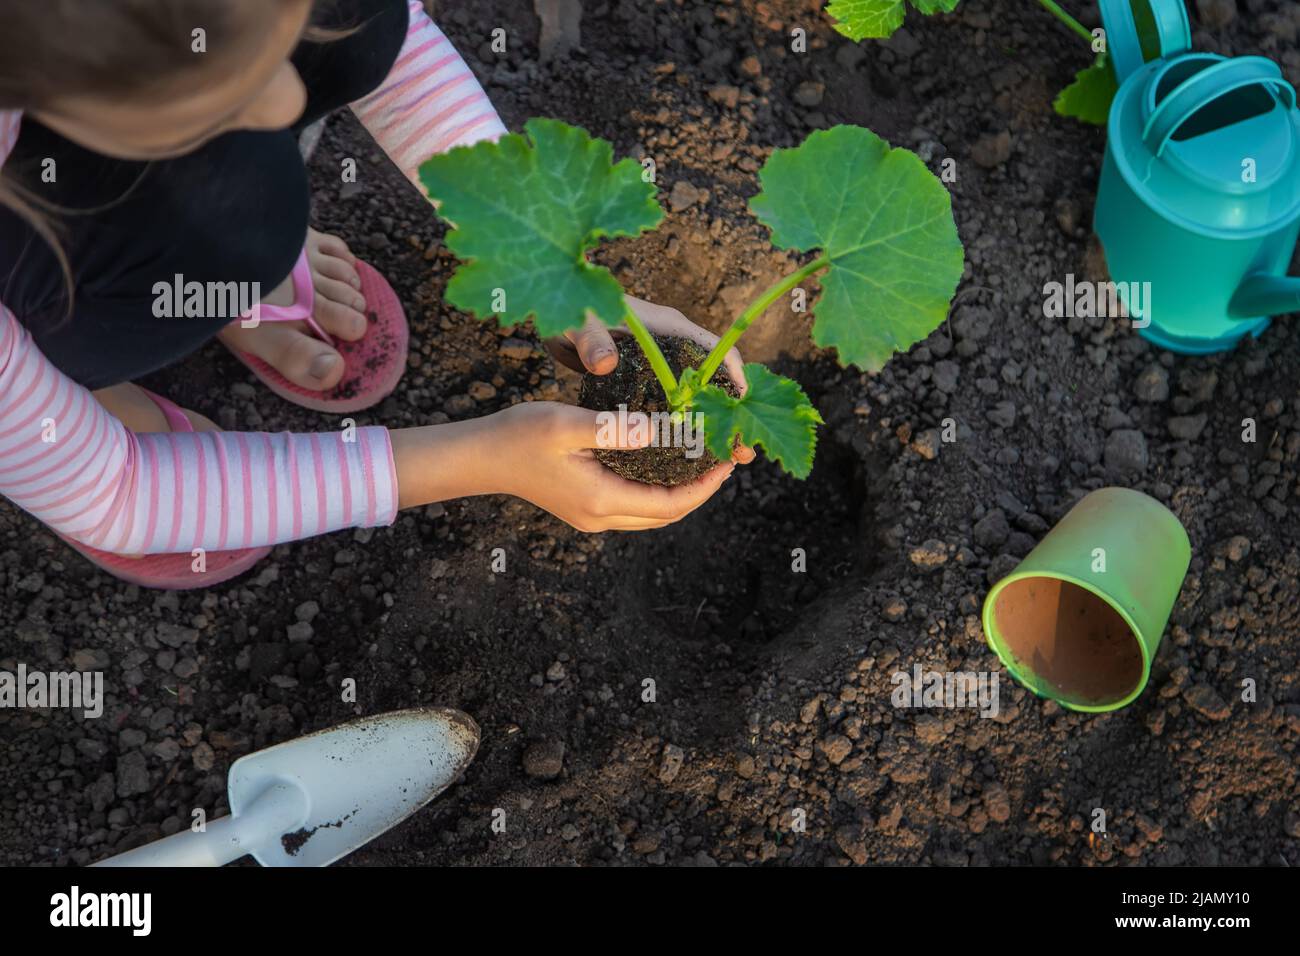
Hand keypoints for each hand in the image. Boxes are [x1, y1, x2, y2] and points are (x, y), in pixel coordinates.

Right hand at [485, 401, 733, 531]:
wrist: (481, 457)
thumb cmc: (519, 435)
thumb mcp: (565, 424)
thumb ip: (613, 429)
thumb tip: (658, 431)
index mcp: (602, 499)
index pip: (671, 503)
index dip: (705, 486)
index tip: (727, 460)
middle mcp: (601, 516)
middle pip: (668, 514)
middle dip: (701, 489)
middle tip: (724, 457)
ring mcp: (593, 517)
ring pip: (653, 514)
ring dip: (682, 491)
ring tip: (703, 460)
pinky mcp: (586, 508)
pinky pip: (636, 506)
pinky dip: (659, 489)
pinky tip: (667, 462)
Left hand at [545, 295, 755, 463]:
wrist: (559, 307)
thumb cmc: (575, 307)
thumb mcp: (581, 323)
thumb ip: (591, 340)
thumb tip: (605, 363)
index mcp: (669, 329)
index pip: (717, 352)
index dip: (735, 380)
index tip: (743, 413)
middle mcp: (673, 347)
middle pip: (715, 382)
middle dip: (730, 416)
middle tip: (741, 452)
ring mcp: (662, 365)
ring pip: (697, 398)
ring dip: (710, 427)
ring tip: (722, 463)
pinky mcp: (647, 380)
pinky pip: (675, 406)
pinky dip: (683, 428)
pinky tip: (682, 456)